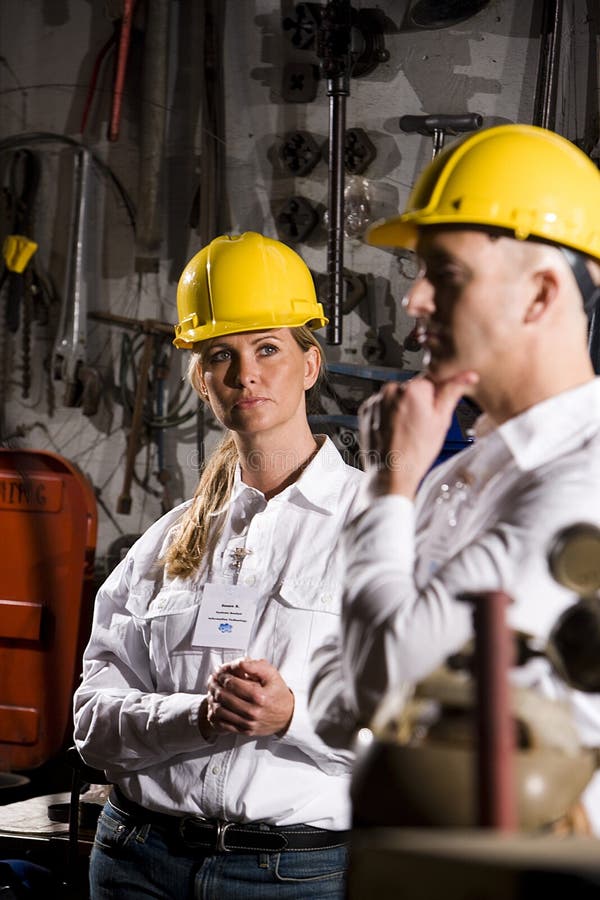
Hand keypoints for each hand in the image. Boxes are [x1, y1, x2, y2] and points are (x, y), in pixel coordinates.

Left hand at [206, 657, 294, 737]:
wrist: (288, 715)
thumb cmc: (278, 692)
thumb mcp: (272, 674)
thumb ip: (255, 666)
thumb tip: (239, 663)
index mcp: (259, 696)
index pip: (231, 683)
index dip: (222, 675)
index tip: (220, 671)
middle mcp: (253, 711)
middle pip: (223, 696)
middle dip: (214, 685)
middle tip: (212, 679)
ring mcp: (248, 723)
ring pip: (220, 711)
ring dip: (212, 698)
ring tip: (212, 691)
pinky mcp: (245, 731)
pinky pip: (222, 724)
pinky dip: (215, 713)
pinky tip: (216, 704)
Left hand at [359, 371, 478, 497]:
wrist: (391, 474)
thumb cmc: (415, 453)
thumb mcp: (441, 422)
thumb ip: (452, 392)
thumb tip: (466, 375)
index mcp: (413, 389)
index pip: (431, 382)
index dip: (435, 399)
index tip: (432, 414)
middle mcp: (391, 390)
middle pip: (412, 389)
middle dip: (418, 404)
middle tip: (420, 426)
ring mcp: (376, 401)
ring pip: (397, 399)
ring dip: (402, 410)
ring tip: (406, 432)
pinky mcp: (366, 411)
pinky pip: (382, 407)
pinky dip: (388, 416)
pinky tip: (394, 432)